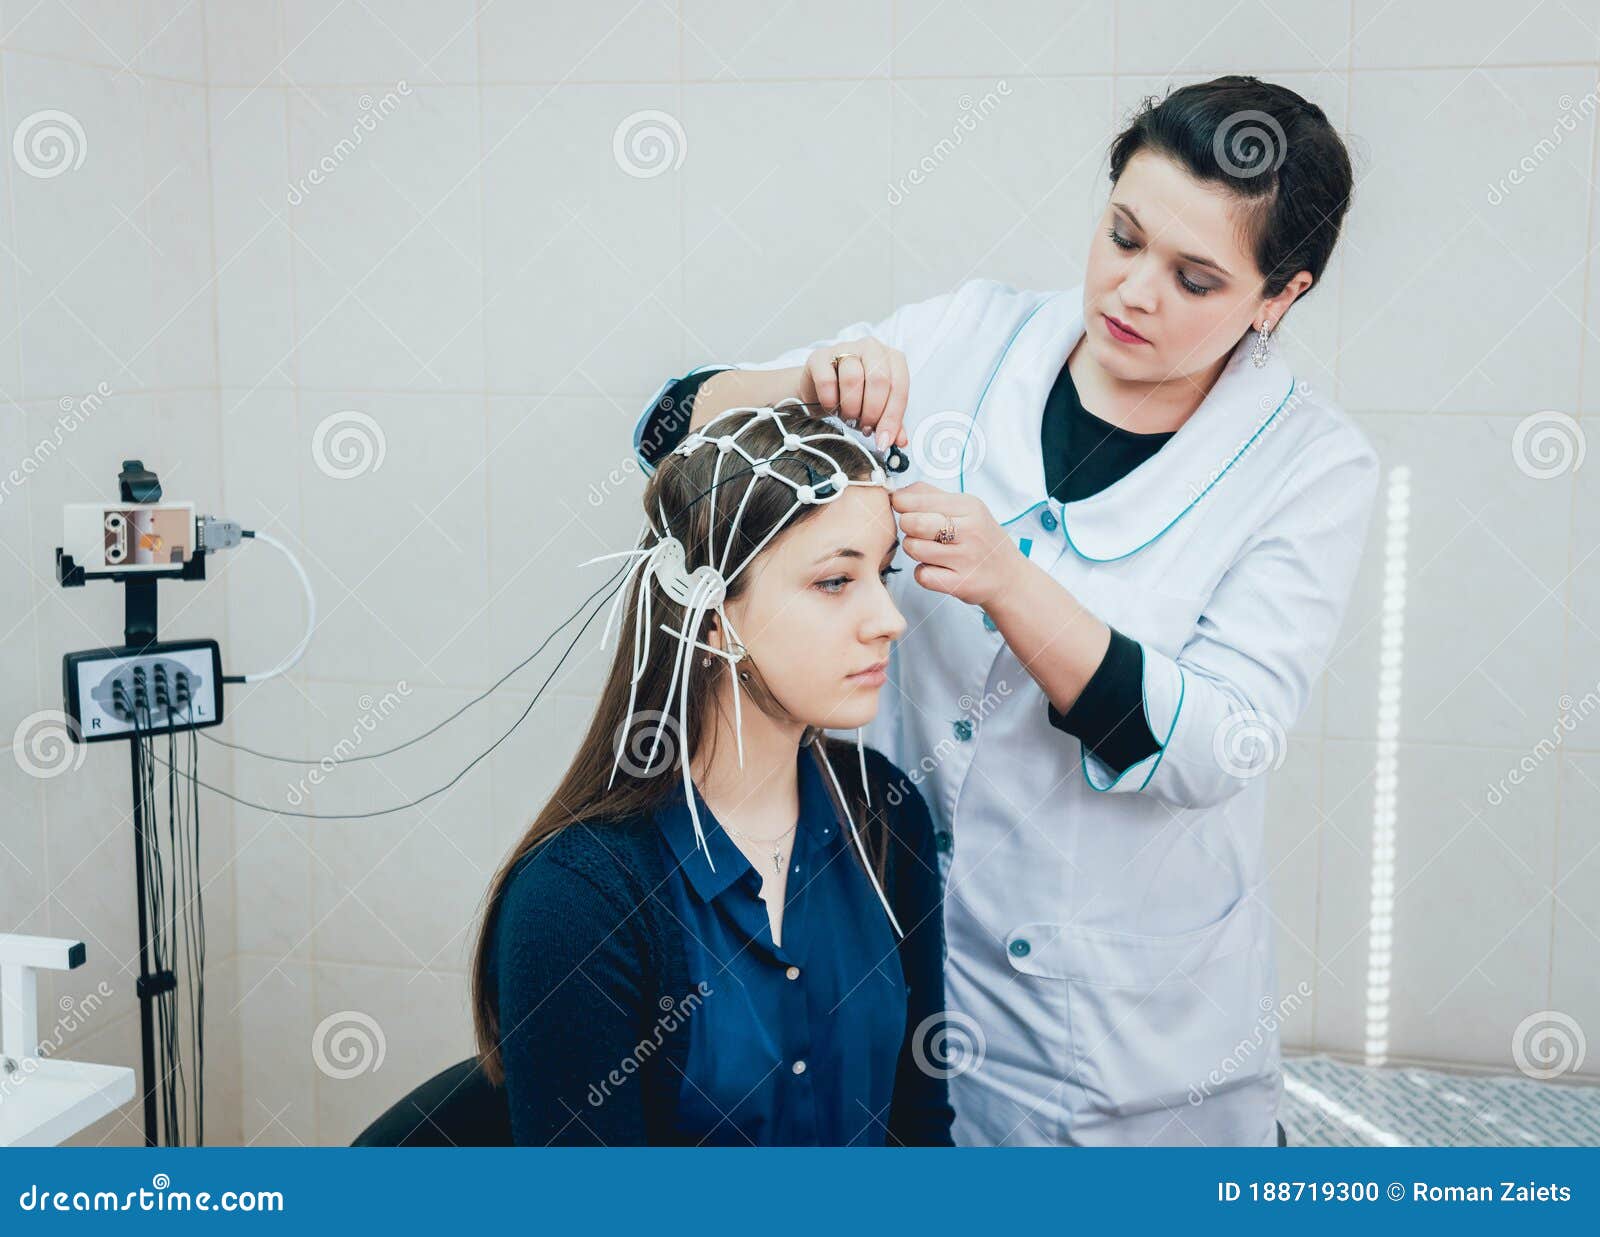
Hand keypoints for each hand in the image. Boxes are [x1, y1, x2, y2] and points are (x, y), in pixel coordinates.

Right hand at [800, 336, 909, 450]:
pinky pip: (827, 381)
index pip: (899, 387)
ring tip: (847, 415)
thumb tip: (900, 440)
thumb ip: (891, 422)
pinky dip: (829, 401)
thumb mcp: (877, 409)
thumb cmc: (853, 395)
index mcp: (892, 359)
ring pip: (853, 378)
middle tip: (864, 426)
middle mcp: (872, 348)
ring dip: (850, 407)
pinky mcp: (820, 357)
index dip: (892, 417)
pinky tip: (831, 405)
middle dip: (872, 412)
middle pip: (879, 380)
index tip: (884, 439)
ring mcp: (845, 348)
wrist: (820, 389)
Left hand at [892, 482, 1021, 607]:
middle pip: (913, 522)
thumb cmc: (980, 539)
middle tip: (917, 531)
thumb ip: (931, 495)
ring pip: (913, 548)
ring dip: (914, 550)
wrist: (1009, 576)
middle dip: (907, 527)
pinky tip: (937, 568)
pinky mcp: (960, 583)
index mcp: (969, 506)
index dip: (902, 505)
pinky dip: (923, 573)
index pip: (917, 499)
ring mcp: (965, 558)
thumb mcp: (966, 508)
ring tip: (929, 550)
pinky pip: (922, 575)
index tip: (905, 510)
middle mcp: (969, 530)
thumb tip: (897, 493)